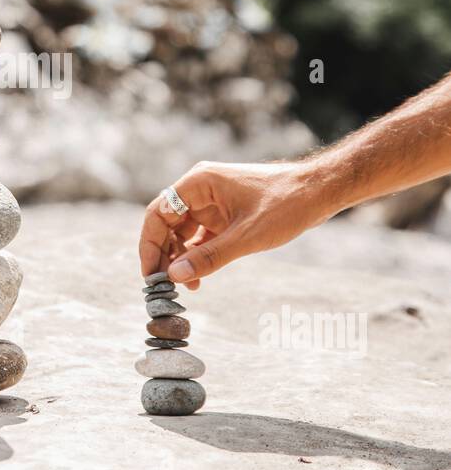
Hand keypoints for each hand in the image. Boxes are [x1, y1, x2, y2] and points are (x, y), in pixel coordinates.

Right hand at [139, 160, 325, 287]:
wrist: (319, 192)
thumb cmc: (286, 204)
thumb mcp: (247, 236)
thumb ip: (209, 257)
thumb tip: (174, 276)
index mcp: (199, 183)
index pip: (158, 213)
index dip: (150, 245)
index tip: (151, 274)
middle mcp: (200, 190)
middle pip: (166, 224)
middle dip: (164, 256)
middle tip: (166, 287)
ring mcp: (211, 202)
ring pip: (182, 233)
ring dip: (180, 259)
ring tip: (187, 286)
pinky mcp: (224, 215)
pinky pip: (200, 237)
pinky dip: (197, 256)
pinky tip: (199, 277)